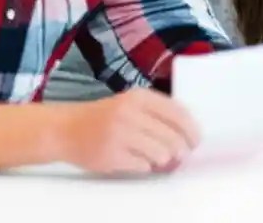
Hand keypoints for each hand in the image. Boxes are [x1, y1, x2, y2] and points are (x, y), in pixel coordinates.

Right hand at [53, 88, 198, 174]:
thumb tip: (188, 134)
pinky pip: (143, 166)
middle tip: (181, 154)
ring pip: (161, 153)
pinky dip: (145, 166)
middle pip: (172, 137)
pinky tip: (138, 160)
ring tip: (158, 157)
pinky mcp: (110, 155)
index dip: (192, 129)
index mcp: (139, 97)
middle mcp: (130, 113)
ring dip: (164, 159)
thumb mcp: (131, 103)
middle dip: (181, 149)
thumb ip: (157, 112)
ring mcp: (119, 135)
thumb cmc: (105, 117)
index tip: (196, 140)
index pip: (178, 113)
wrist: (65, 129)